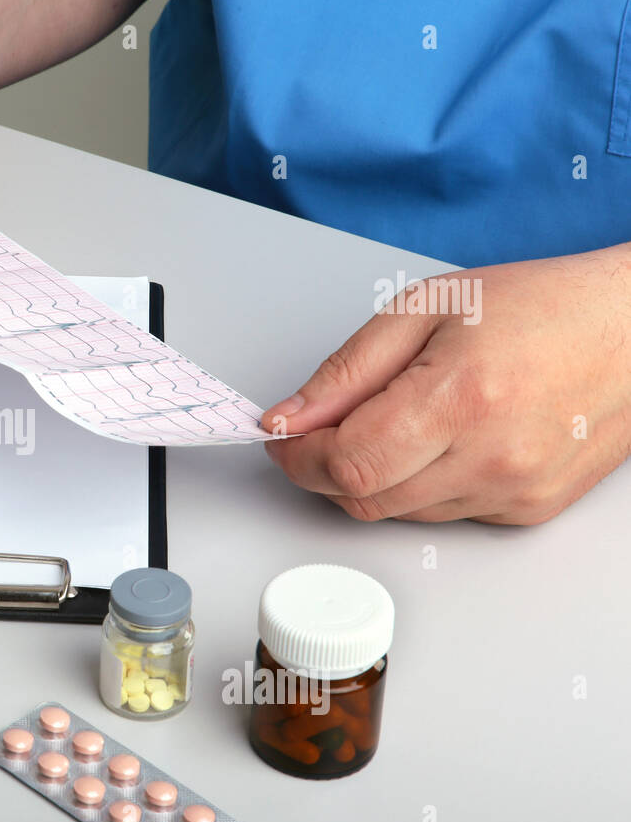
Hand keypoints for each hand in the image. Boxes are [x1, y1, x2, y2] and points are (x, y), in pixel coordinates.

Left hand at [260, 245, 630, 524]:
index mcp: (459, 399)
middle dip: (323, 470)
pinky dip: (421, 486)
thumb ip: (346, 372)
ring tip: (393, 421)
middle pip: (364, 499)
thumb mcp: (425, 310)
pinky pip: (444, 514)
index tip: (281, 438)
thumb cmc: (541, 307)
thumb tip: (288, 419)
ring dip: (372, 478)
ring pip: (400, 513)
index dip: (297, 457)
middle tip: (319, 431)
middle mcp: (490, 458)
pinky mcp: (528, 511)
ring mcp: (513, 492)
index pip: (345, 464)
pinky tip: (441, 441)